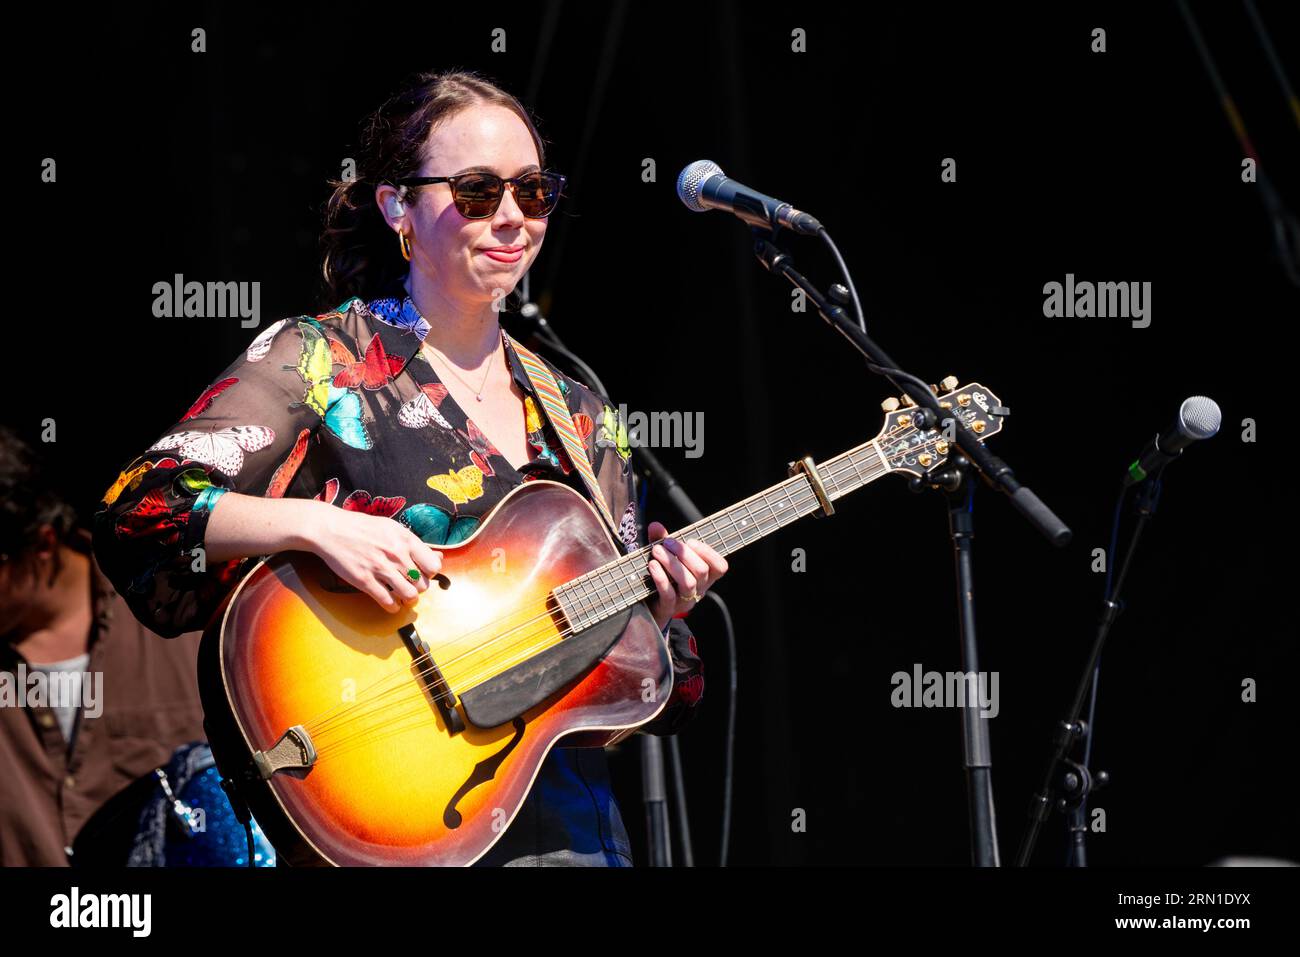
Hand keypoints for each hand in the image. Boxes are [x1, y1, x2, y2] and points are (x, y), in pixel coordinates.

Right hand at [304, 504, 442, 611]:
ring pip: (409, 595)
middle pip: (422, 584)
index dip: (429, 572)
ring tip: (403, 595)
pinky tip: (391, 603)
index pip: (433, 566)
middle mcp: (396, 554)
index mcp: (406, 540)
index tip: (422, 572)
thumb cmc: (364, 528)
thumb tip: (439, 557)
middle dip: (418, 587)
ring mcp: (381, 568)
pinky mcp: (365, 581)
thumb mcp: (394, 529)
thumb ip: (416, 545)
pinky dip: (392, 607)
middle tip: (409, 584)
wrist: (332, 530)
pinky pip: (387, 602)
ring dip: (408, 599)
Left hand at [645, 521, 727, 630]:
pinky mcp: (668, 607)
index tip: (689, 541)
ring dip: (672, 563)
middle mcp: (698, 589)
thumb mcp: (664, 555)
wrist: (648, 604)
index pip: (720, 567)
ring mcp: (684, 600)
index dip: (708, 552)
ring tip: (657, 551)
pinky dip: (661, 577)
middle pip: (702, 571)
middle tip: (668, 543)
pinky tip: (653, 565)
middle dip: (685, 553)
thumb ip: (661, 540)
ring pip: (688, 582)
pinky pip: (669, 594)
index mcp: (705, 577)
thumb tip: (656, 525)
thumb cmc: (662, 576)